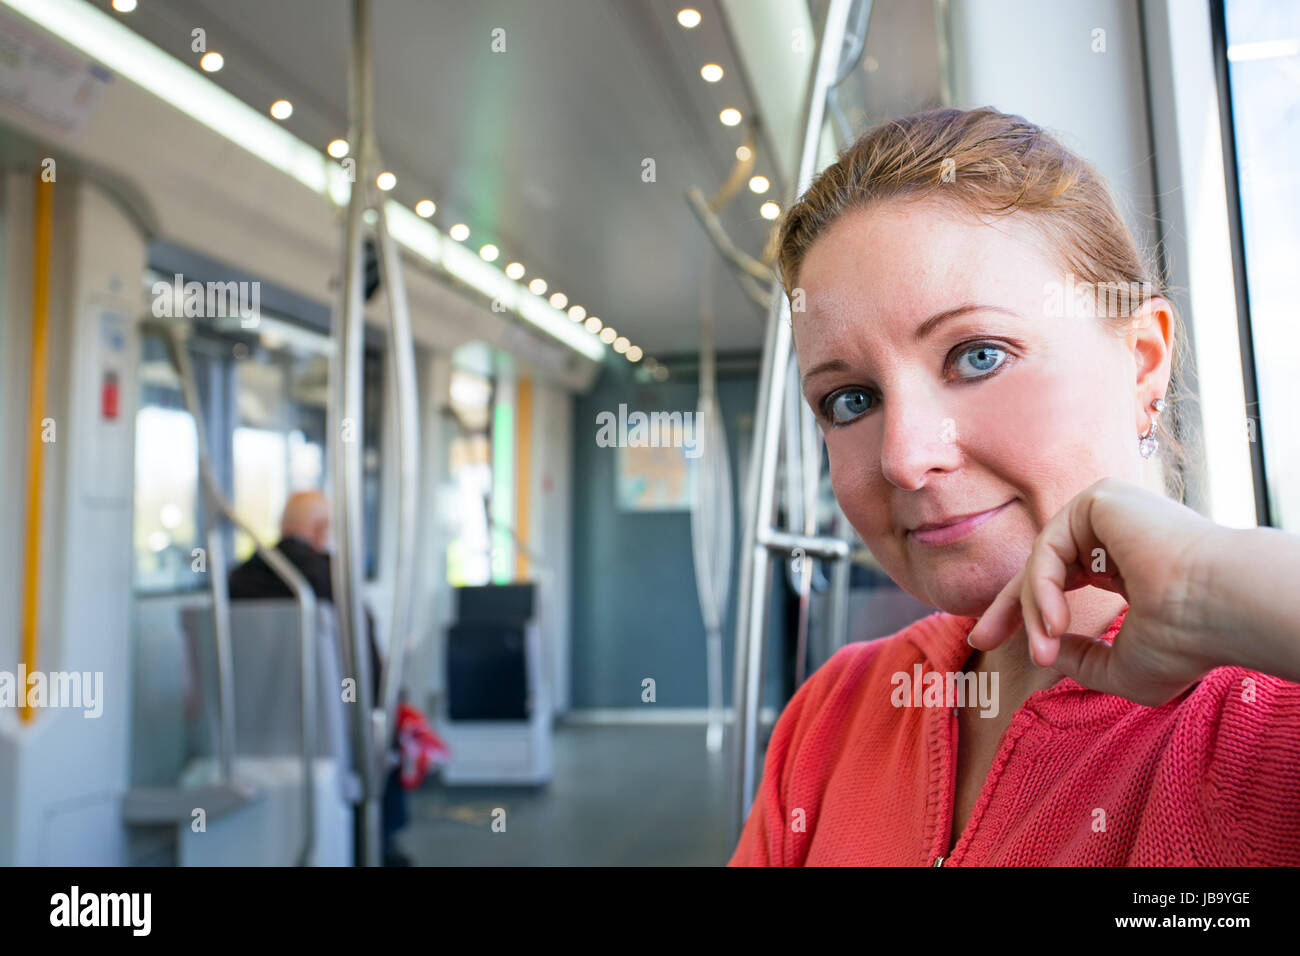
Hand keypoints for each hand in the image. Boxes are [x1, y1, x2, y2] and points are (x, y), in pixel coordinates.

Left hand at [967, 477, 1225, 706]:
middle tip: (978, 639)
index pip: (1062, 581)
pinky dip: (1040, 588)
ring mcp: (1108, 512)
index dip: (1025, 613)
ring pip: (1042, 562)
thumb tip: (1043, 650)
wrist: (1219, 609)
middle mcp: (1117, 533)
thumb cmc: (1186, 642)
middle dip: (1007, 605)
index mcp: (1128, 565)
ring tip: (1042, 647)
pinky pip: (1047, 549)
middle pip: (1041, 565)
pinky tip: (1052, 621)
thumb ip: (1079, 659)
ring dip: (1031, 610)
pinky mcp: (1099, 499)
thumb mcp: (1121, 666)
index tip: (991, 644)